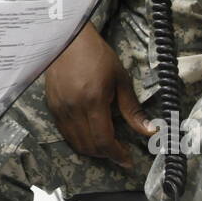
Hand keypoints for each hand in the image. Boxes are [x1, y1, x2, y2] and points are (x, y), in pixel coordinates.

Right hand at [44, 23, 153, 166]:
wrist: (68, 40)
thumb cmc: (98, 56)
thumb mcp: (120, 79)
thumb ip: (132, 109)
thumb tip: (150, 131)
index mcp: (93, 101)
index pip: (104, 140)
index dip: (117, 154)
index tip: (127, 160)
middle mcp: (74, 108)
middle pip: (89, 146)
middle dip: (106, 154)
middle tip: (119, 151)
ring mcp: (59, 109)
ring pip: (75, 143)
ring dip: (91, 149)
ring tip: (105, 145)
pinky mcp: (51, 107)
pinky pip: (64, 133)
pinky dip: (78, 140)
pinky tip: (89, 133)